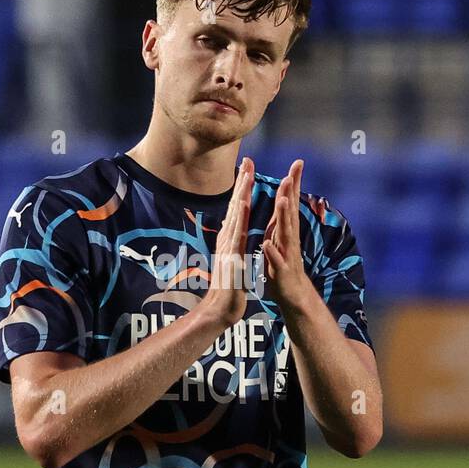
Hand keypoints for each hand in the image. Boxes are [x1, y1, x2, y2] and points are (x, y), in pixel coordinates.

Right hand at [199, 156, 253, 328]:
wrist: (220, 308)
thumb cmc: (228, 286)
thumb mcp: (232, 258)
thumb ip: (232, 243)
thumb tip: (232, 231)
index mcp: (229, 238)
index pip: (237, 208)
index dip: (242, 188)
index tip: (248, 169)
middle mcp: (226, 237)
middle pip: (235, 205)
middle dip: (242, 182)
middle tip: (247, 160)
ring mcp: (227, 245)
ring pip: (235, 214)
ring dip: (241, 192)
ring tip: (247, 173)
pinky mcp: (231, 254)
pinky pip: (236, 232)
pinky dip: (239, 215)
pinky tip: (242, 201)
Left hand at [262, 159, 317, 314]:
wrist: (292, 296)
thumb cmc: (282, 266)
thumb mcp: (279, 239)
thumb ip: (280, 221)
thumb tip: (283, 200)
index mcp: (284, 230)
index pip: (288, 203)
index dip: (292, 184)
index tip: (297, 164)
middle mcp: (289, 239)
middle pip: (289, 213)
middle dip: (290, 194)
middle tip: (290, 175)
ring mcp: (287, 254)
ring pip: (285, 233)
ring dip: (284, 218)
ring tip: (283, 201)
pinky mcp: (281, 271)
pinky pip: (275, 260)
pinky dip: (271, 252)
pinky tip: (265, 244)